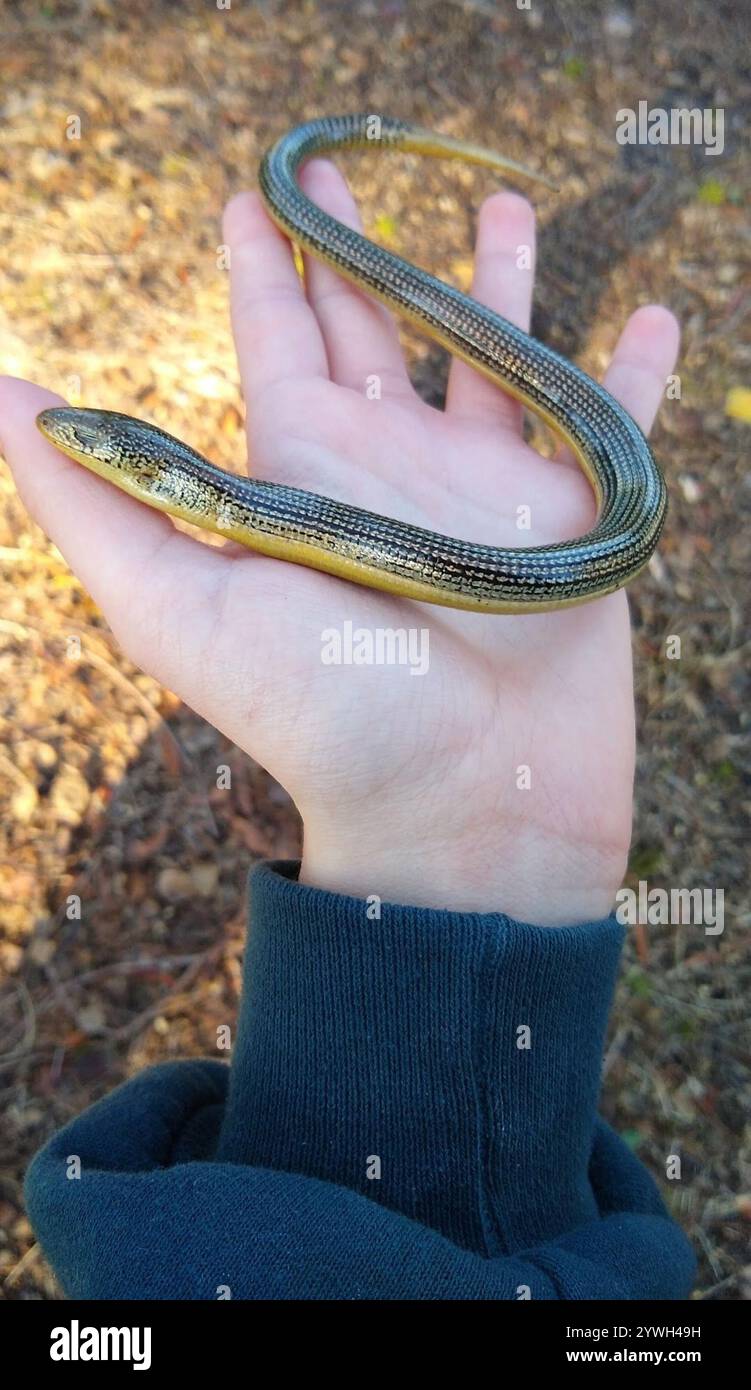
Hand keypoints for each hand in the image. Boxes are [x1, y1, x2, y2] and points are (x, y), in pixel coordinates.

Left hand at [0, 160, 678, 924]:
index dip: (262, 269)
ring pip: (498, 355)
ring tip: (507, 208)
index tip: (252, 196)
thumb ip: (98, 503)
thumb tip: (4, 398)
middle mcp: (397, 468)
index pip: (279, 340)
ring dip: (500, 283)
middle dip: (361, 250)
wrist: (460, 805)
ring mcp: (492, 488)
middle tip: (344, 169)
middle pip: (379, 328)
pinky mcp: (578, 518)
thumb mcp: (183, 608)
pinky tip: (654, 317)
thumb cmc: (322, 717)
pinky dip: (638, 372)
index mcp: (308, 472)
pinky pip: (618, 422)